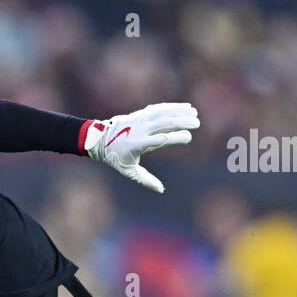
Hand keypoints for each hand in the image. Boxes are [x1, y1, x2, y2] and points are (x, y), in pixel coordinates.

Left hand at [83, 102, 199, 192]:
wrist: (99, 139)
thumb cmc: (115, 157)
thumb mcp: (128, 171)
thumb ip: (145, 180)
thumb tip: (161, 189)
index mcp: (137, 145)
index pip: (159, 140)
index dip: (175, 138)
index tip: (188, 138)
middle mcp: (139, 130)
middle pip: (163, 123)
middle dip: (181, 122)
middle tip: (196, 124)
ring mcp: (139, 120)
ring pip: (162, 113)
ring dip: (179, 112)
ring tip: (195, 113)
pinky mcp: (140, 114)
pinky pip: (158, 108)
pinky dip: (172, 107)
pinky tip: (185, 107)